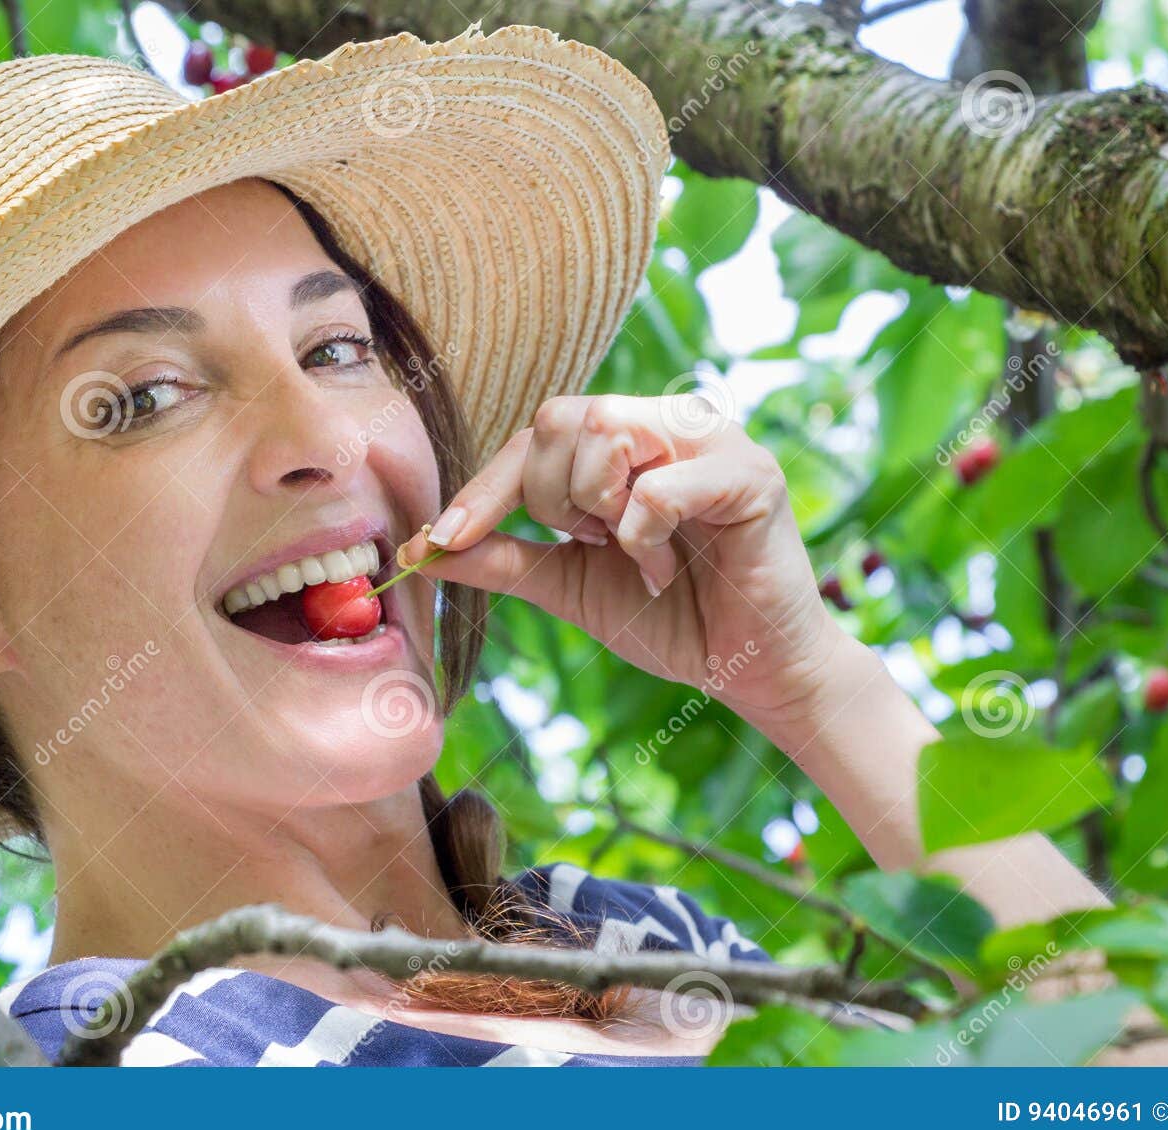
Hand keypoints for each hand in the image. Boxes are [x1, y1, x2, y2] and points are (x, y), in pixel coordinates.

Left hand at [397, 393, 843, 723]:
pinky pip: (658, 486)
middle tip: (593, 547)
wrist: (751, 673)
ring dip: (599, 510)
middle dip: (551, 499)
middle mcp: (670, 420)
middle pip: (561, 418)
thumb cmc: (671, 620)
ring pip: (606, 433)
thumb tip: (417, 549)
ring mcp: (714, 439)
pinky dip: (643, 537)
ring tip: (639, 556)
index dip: (486, 487)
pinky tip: (667, 571)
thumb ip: (501, 557)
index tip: (444, 537)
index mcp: (629, 438)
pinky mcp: (751, 473)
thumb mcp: (569, 585)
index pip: (535, 434)